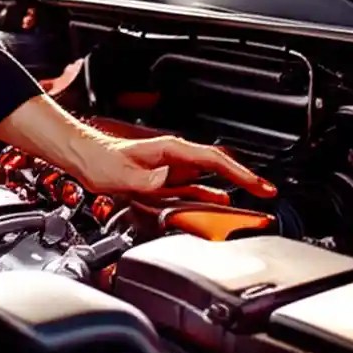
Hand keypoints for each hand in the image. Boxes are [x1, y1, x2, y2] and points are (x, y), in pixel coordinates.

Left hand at [72, 133, 276, 202]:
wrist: (84, 159)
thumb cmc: (101, 161)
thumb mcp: (124, 174)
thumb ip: (151, 180)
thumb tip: (171, 181)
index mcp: (170, 150)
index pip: (213, 160)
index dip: (239, 173)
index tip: (258, 185)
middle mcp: (174, 157)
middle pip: (218, 167)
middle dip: (245, 179)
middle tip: (268, 193)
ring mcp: (171, 168)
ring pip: (209, 177)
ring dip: (232, 188)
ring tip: (254, 200)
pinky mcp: (165, 179)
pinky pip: (194, 187)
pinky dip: (211, 194)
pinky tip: (221, 202)